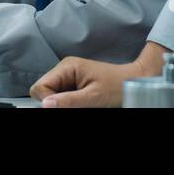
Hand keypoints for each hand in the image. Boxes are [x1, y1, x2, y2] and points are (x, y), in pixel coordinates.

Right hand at [29, 42, 167, 107]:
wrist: (133, 81)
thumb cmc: (117, 86)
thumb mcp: (93, 97)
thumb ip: (68, 101)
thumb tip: (45, 104)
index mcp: (67, 67)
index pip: (40, 86)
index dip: (47, 100)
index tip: (62, 107)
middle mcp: (64, 69)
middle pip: (43, 91)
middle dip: (54, 103)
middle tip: (74, 106)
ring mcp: (68, 77)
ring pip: (51, 96)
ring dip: (61, 104)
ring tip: (80, 104)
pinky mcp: (73, 85)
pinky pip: (60, 97)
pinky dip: (66, 104)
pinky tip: (80, 103)